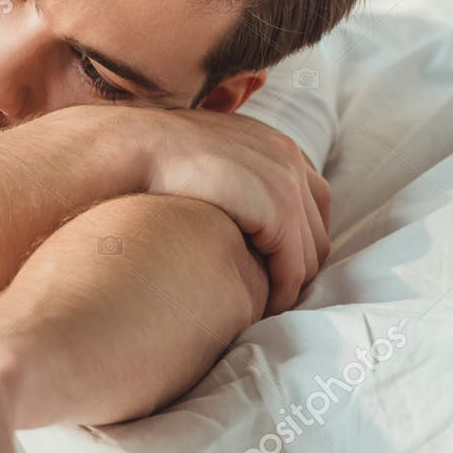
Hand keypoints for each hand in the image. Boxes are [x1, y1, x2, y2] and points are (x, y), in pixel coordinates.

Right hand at [133, 108, 330, 313]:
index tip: (274, 267)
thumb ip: (227, 177)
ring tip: (266, 308)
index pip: (311, 201)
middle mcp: (289, 158)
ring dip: (290, 286)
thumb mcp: (203, 160)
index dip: (297, 240)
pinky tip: (262, 308)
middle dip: (299, 266)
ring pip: (309, 254)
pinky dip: (282, 292)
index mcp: (274, 144)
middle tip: (273, 295)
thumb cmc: (154, 160)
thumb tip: (228, 206)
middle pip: (316, 230)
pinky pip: (293, 267)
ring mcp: (288, 182)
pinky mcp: (279, 210)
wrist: (136, 148)